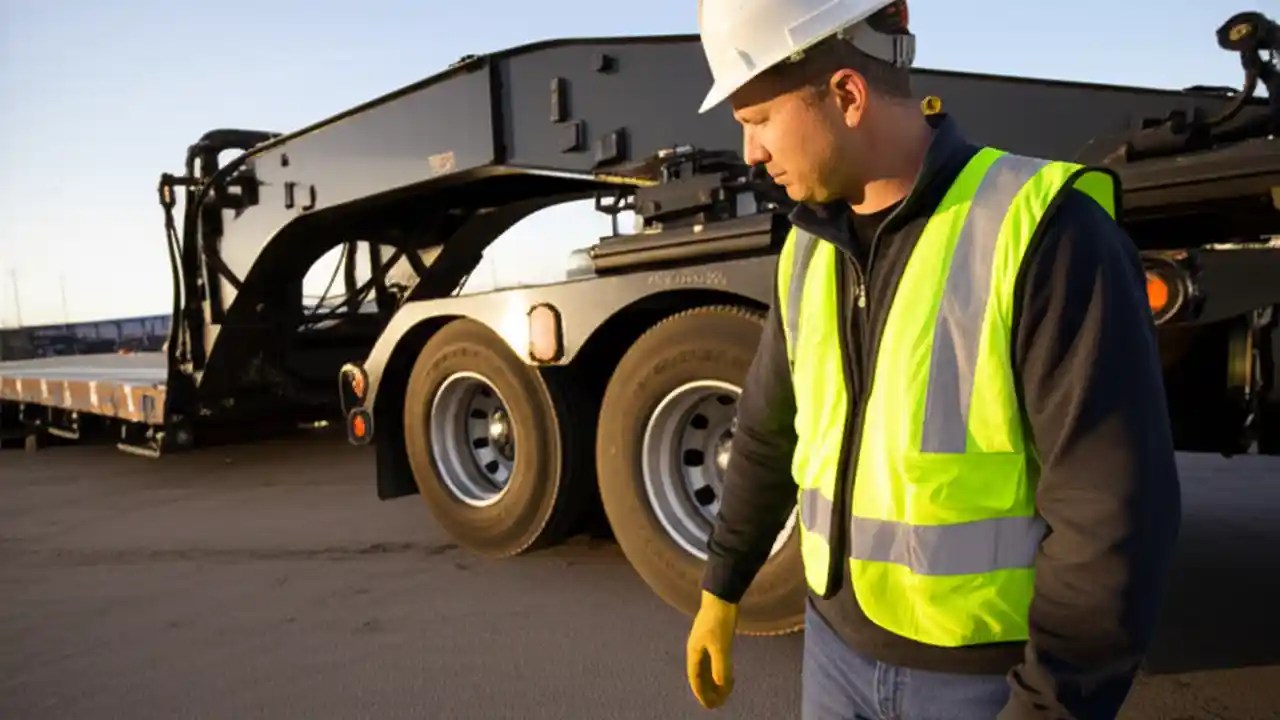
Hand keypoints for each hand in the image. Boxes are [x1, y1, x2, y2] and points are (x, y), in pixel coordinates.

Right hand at [686, 590, 738, 708]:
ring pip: (706, 669)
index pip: (695, 678)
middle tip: (717, 704)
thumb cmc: (719, 620)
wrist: (721, 596)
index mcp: (694, 652)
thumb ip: (721, 667)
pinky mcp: (712, 638)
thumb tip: (721, 686)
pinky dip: (718, 672)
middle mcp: (696, 649)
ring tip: (722, 694)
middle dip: (708, 691)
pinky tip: (727, 676)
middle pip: (700, 676)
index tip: (710, 706)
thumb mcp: (721, 646)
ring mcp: (704, 643)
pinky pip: (713, 661)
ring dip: (713, 683)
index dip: (702, 693)